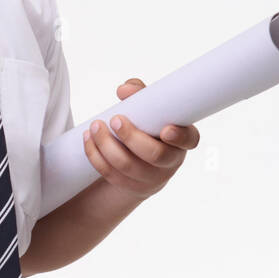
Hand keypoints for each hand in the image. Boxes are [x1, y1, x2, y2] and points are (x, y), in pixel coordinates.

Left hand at [82, 78, 199, 200]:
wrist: (139, 160)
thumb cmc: (148, 128)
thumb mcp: (149, 109)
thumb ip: (140, 94)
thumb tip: (124, 90)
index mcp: (182, 139)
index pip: (189, 140)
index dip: (180, 137)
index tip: (166, 130)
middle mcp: (171, 161)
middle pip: (155, 155)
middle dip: (132, 137)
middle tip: (115, 120)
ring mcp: (152, 178)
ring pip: (128, 166)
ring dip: (107, 146)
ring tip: (95, 127)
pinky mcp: (132, 187)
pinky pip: (111, 174)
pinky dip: (96, 156)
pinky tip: (88, 140)